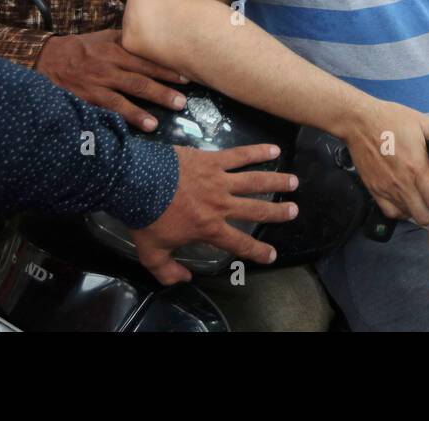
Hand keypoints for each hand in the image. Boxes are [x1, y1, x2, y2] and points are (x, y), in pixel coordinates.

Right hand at [37, 28, 189, 131]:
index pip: (145, 63)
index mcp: (115, 52)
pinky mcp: (83, 101)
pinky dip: (113, 122)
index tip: (186, 79)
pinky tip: (125, 132)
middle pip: (138, 82)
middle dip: (161, 93)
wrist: (46, 59)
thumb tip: (153, 42)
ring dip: (138, 113)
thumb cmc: (80, 48)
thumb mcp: (104, 38)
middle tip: (181, 103)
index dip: (166, 71)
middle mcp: (107, 69)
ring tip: (155, 124)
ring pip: (119, 100)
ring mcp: (94, 87)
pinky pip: (100, 112)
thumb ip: (127, 41)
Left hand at [129, 143, 298, 284]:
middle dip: (277, 212)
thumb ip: (168, 271)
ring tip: (294, 182)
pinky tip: (274, 149)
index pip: (239, 244)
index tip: (272, 255)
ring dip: (276, 181)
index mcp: (209, 228)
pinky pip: (239, 155)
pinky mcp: (212, 160)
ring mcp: (219, 180)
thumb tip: (185, 280)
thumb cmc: (144, 217)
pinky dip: (258, 152)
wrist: (135, 182)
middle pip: (256, 210)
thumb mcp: (151, 253)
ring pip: (254, 181)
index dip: (257, 251)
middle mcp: (221, 205)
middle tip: (294, 211)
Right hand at [343, 98, 428, 224]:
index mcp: (417, 167)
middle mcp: (402, 184)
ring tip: (422, 197)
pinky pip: (391, 213)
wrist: (359, 122)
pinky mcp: (374, 190)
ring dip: (418, 210)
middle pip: (424, 216)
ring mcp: (387, 189)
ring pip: (409, 216)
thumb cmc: (392, 119)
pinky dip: (401, 211)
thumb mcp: (424, 123)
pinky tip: (406, 200)